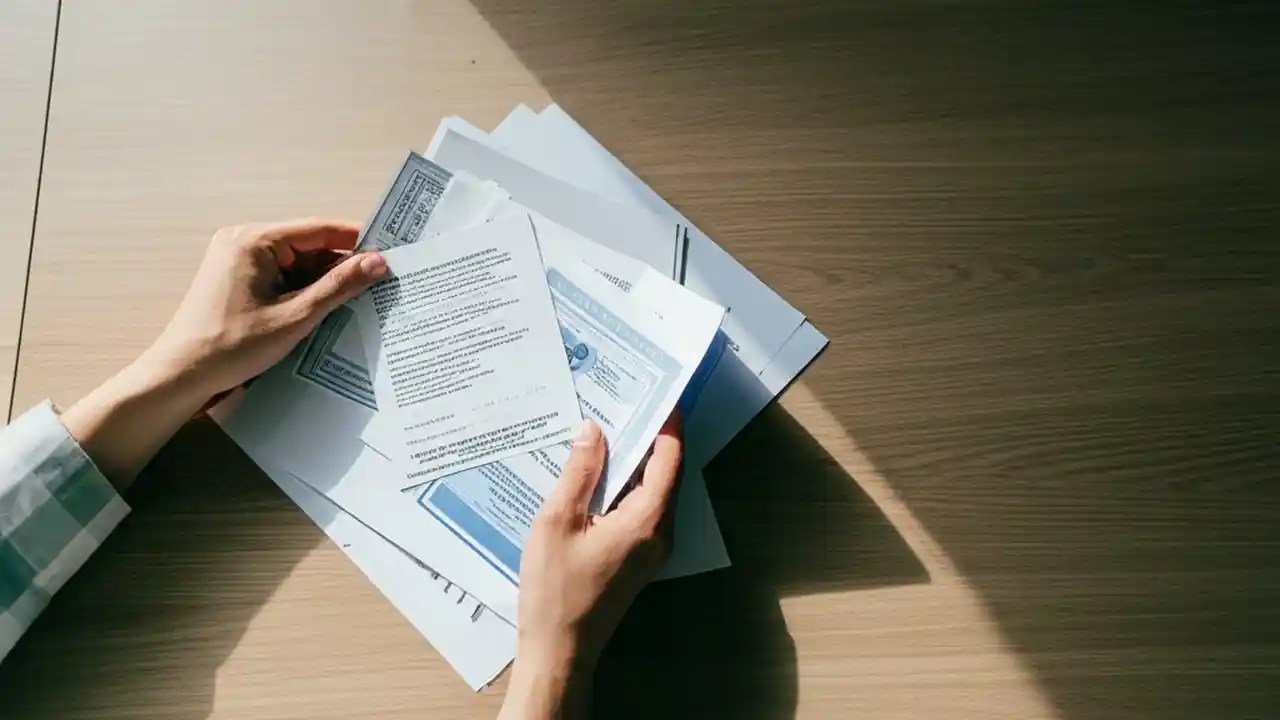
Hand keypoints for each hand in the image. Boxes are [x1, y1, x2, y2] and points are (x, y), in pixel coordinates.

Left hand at [147, 218, 386, 401]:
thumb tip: (378, 263)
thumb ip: (338, 286)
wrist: (181, 375)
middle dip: (341, 267)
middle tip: (380, 284)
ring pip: (297, 265)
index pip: (319, 230)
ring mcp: (238, 260)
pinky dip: (304, 292)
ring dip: (324, 283)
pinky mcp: (237, 280)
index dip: (357, 241)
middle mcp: (244, 241)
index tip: (390, 254)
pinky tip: (326, 310)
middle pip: (309, 247)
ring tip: (359, 300)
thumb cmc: (232, 345)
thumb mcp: (295, 316)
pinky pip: (281, 277)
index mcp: (254, 240)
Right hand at [499, 414, 681, 719]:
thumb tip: (593, 431)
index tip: (655, 393)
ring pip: (650, 492)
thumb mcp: (557, 521)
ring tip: (603, 432)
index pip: (670, 459)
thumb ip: (578, 472)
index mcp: (647, 520)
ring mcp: (650, 548)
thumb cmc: (555, 592)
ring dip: (631, 463)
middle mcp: (659, 533)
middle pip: (664, 472)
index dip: (666, 423)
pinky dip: (622, 487)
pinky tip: (593, 476)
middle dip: (647, 437)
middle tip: (622, 403)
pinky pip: (638, 511)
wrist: (558, 650)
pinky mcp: (635, 558)